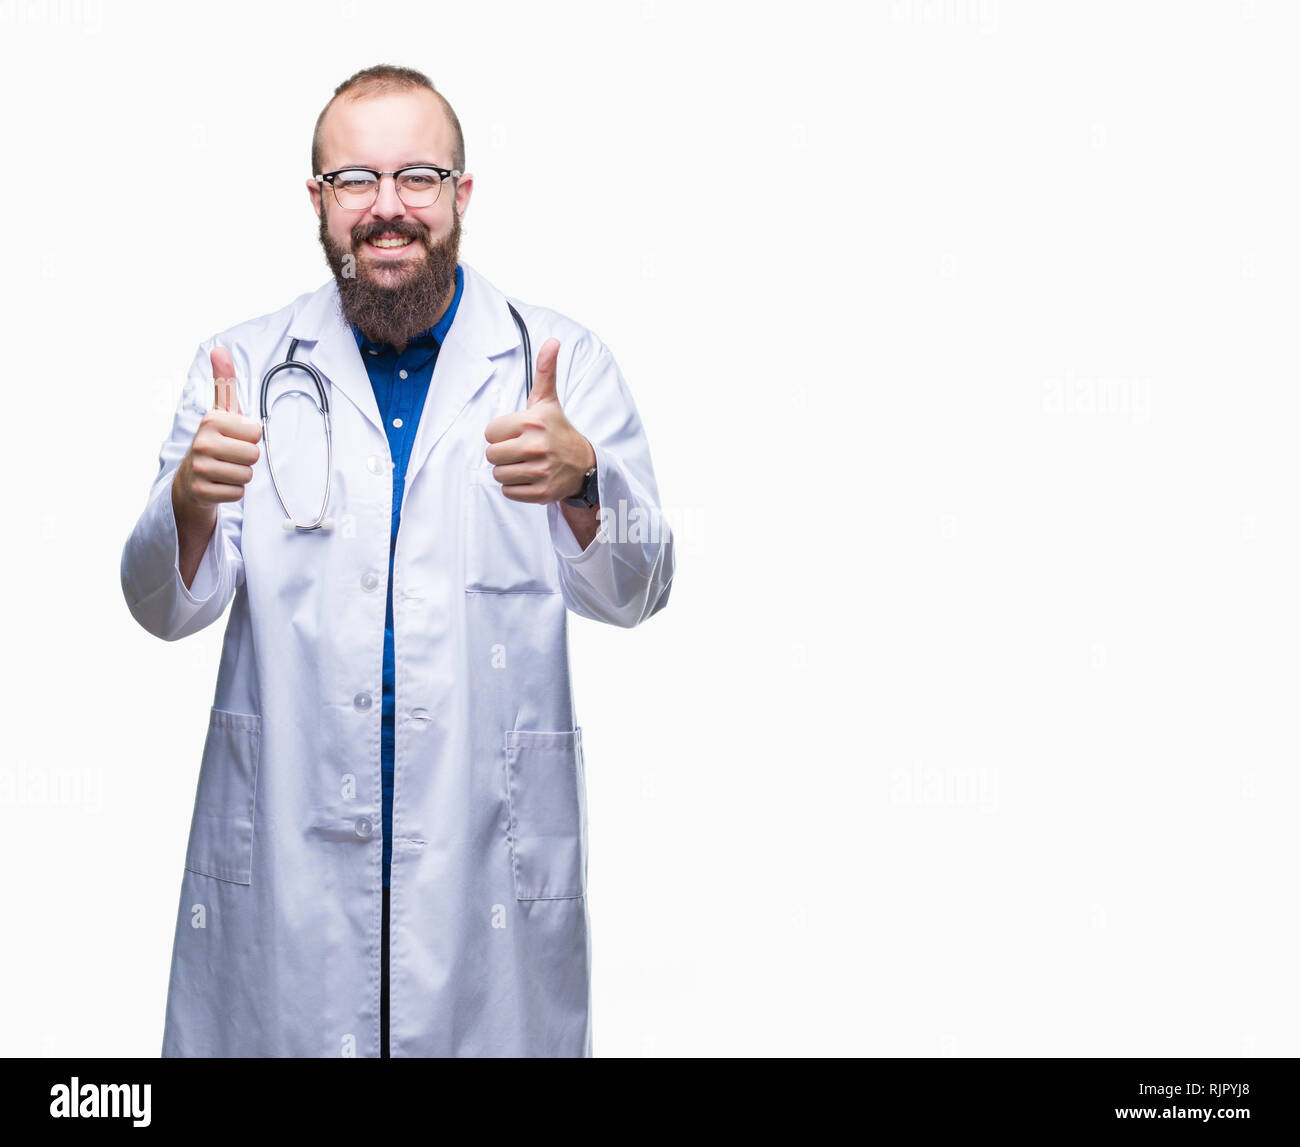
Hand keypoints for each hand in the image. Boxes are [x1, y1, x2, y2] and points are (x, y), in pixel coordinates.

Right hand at [173, 346, 262, 517]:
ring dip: (239, 475)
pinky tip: (218, 484)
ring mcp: (200, 469)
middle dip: (246, 458)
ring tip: (223, 469)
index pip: (256, 433)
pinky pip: (238, 493)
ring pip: (247, 475)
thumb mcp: (220, 411)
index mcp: (211, 421)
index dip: (249, 438)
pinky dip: (232, 491)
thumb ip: (224, 382)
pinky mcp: (202, 492)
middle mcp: (202, 443)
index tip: (232, 438)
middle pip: (254, 455)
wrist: (190, 479)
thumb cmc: (213, 441)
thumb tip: (219, 348)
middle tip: (228, 456)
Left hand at [483, 338, 595, 503]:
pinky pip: (508, 492)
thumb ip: (545, 371)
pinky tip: (530, 477)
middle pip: (491, 455)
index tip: (517, 433)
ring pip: (498, 475)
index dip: (501, 434)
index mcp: (532, 422)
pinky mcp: (541, 492)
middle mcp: (536, 446)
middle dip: (502, 454)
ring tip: (525, 464)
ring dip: (507, 471)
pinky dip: (515, 487)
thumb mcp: (548, 400)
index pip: (490, 432)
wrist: (583, 464)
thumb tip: (553, 341)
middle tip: (520, 450)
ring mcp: (540, 471)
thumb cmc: (557, 429)